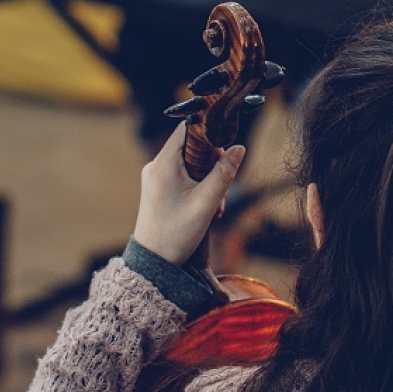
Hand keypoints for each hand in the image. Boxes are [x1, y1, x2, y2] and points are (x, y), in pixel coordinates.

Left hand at [131, 120, 245, 263]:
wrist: (153, 262)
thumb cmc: (176, 234)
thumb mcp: (206, 203)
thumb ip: (224, 173)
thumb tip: (239, 148)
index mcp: (163, 164)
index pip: (187, 128)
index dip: (209, 131)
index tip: (226, 147)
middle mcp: (156, 166)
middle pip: (192, 147)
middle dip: (212, 164)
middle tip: (221, 190)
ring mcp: (155, 176)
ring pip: (190, 163)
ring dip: (207, 180)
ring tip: (213, 207)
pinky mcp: (158, 187)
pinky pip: (182, 176)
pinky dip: (197, 186)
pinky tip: (204, 207)